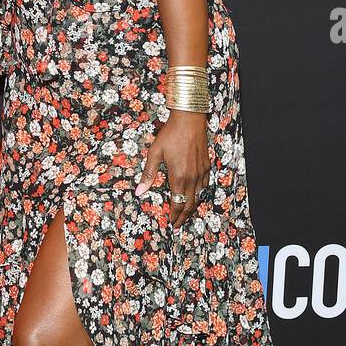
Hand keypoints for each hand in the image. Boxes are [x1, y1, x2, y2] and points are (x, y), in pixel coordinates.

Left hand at [135, 112, 210, 227]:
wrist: (189, 119)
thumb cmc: (170, 134)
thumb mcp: (154, 153)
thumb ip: (148, 174)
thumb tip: (139, 192)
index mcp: (178, 177)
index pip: (177, 204)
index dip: (174, 216)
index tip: (170, 224)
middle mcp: (192, 178)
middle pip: (189, 205)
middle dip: (183, 217)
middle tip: (177, 225)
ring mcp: (201, 173)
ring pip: (199, 197)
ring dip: (192, 208)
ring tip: (185, 215)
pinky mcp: (207, 166)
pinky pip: (205, 186)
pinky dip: (199, 196)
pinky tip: (195, 197)